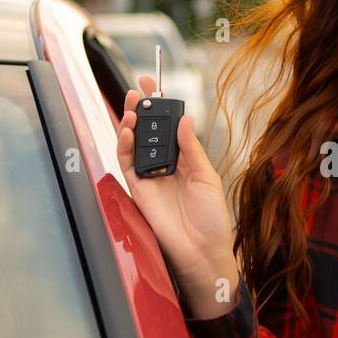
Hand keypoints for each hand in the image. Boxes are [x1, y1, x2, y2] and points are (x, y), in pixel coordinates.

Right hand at [118, 75, 237, 309]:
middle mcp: (165, 167)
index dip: (162, 108)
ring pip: (134, 144)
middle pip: (148, 132)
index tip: (157, 86)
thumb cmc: (212, 218)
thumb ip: (191, 148)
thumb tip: (184, 119)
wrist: (203, 250)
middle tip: (138, 88)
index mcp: (184, 161)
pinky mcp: (138, 190)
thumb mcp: (207, 177)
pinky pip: (127, 164)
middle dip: (141, 110)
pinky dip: (124, 146)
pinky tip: (128, 131)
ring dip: (130, 123)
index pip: (169, 128)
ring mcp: (150, 178)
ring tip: (132, 105)